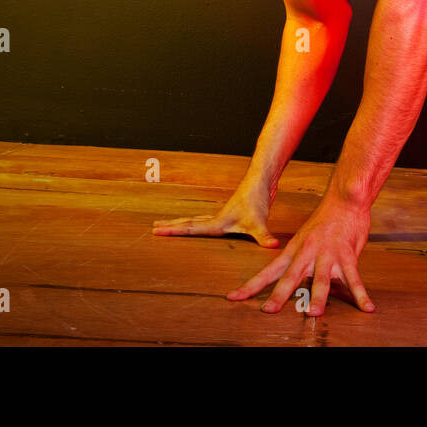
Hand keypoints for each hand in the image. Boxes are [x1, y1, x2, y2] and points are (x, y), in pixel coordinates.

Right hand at [152, 183, 278, 247]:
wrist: (261, 181)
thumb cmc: (257, 200)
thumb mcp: (260, 222)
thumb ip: (264, 236)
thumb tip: (273, 245)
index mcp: (218, 222)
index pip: (191, 228)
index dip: (173, 231)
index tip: (156, 231)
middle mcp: (216, 218)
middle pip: (188, 223)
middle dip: (171, 226)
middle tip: (153, 227)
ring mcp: (221, 215)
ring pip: (195, 220)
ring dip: (180, 223)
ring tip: (165, 224)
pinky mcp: (228, 214)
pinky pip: (204, 221)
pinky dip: (194, 223)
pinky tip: (194, 225)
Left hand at [227, 195, 374, 314]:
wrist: (344, 200)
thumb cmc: (324, 222)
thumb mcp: (304, 241)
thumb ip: (299, 263)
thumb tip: (293, 284)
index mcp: (293, 251)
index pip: (268, 271)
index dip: (251, 286)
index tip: (233, 298)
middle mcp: (307, 253)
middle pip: (290, 277)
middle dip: (279, 295)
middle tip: (268, 310)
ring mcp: (327, 254)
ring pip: (322, 279)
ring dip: (319, 296)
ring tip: (315, 313)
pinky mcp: (347, 255)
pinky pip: (355, 278)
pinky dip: (361, 294)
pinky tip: (366, 307)